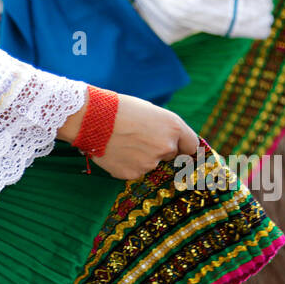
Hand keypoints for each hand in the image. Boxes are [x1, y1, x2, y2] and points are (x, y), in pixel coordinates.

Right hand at [65, 93, 198, 180]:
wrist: (92, 119)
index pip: (192, 146)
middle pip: (171, 155)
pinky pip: (134, 171)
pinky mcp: (132, 174)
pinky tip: (115, 153)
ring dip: (141, 158)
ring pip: (151, 164)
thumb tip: (173, 145)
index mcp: (174, 128)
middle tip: (139, 139)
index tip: (184, 152)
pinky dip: (127, 165)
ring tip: (123, 144)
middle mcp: (166, 147)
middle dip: (160, 150)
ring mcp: (149, 163)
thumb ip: (166, 129)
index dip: (186, 148)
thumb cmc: (121, 109)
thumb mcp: (151, 112)